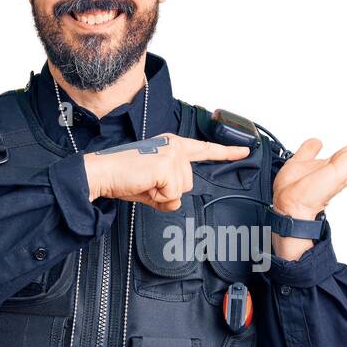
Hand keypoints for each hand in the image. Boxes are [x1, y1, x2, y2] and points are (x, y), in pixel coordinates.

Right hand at [82, 135, 250, 211]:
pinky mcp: (167, 166)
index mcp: (171, 145)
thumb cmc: (122, 176)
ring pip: (181, 190)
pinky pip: (172, 195)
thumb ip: (169, 190)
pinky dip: (157, 197)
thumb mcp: (151, 184)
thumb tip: (176, 201)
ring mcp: (172, 154)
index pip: (204, 149)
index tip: (245, 151)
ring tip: (144, 183)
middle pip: (189, 183)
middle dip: (169, 191)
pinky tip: (144, 184)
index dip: (226, 152)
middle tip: (147, 184)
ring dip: (162, 195)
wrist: (101, 173)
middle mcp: (174, 146)